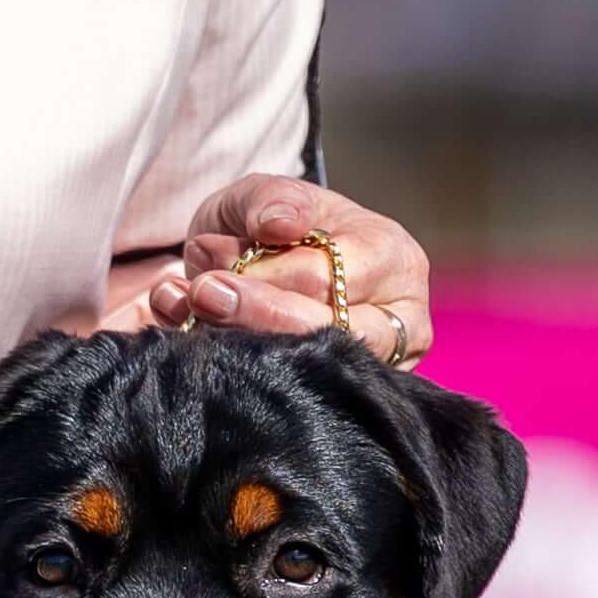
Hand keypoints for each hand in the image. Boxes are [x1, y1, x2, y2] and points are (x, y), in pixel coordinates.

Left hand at [100, 176, 433, 370]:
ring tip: (197, 316)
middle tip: (202, 295)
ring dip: (252, 348)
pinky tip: (209, 346)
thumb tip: (282, 223)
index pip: (330, 276)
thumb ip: (271, 199)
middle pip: (332, 330)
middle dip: (259, 316)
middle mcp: (400, 316)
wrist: (257, 270)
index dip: (269, 276)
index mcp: (390, 255)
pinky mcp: (350, 401)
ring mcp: (381, 366)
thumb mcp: (264, 196)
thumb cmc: (272, 229)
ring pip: (318, 370)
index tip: (209, 266)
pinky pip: (304, 397)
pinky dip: (251, 373)